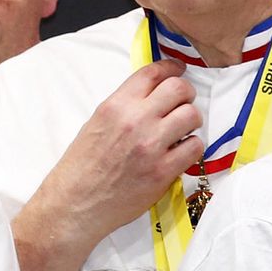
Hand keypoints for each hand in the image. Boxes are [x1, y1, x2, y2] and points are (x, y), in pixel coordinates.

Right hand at [54, 59, 202, 237]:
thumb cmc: (83, 165)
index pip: (153, 72)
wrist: (77, 203)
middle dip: (187, 93)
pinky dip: (192, 147)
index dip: (171, 68)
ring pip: (192, 115)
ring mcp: (152, 145)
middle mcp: (136, 120)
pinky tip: (181, 152)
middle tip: (185, 103)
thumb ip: (125, 105)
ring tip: (183, 130)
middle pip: (179, 89)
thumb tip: (153, 95)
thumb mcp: (98, 122)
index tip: (178, 71)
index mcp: (117, 105)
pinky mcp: (163, 171)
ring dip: (192, 120)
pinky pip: (194, 147)